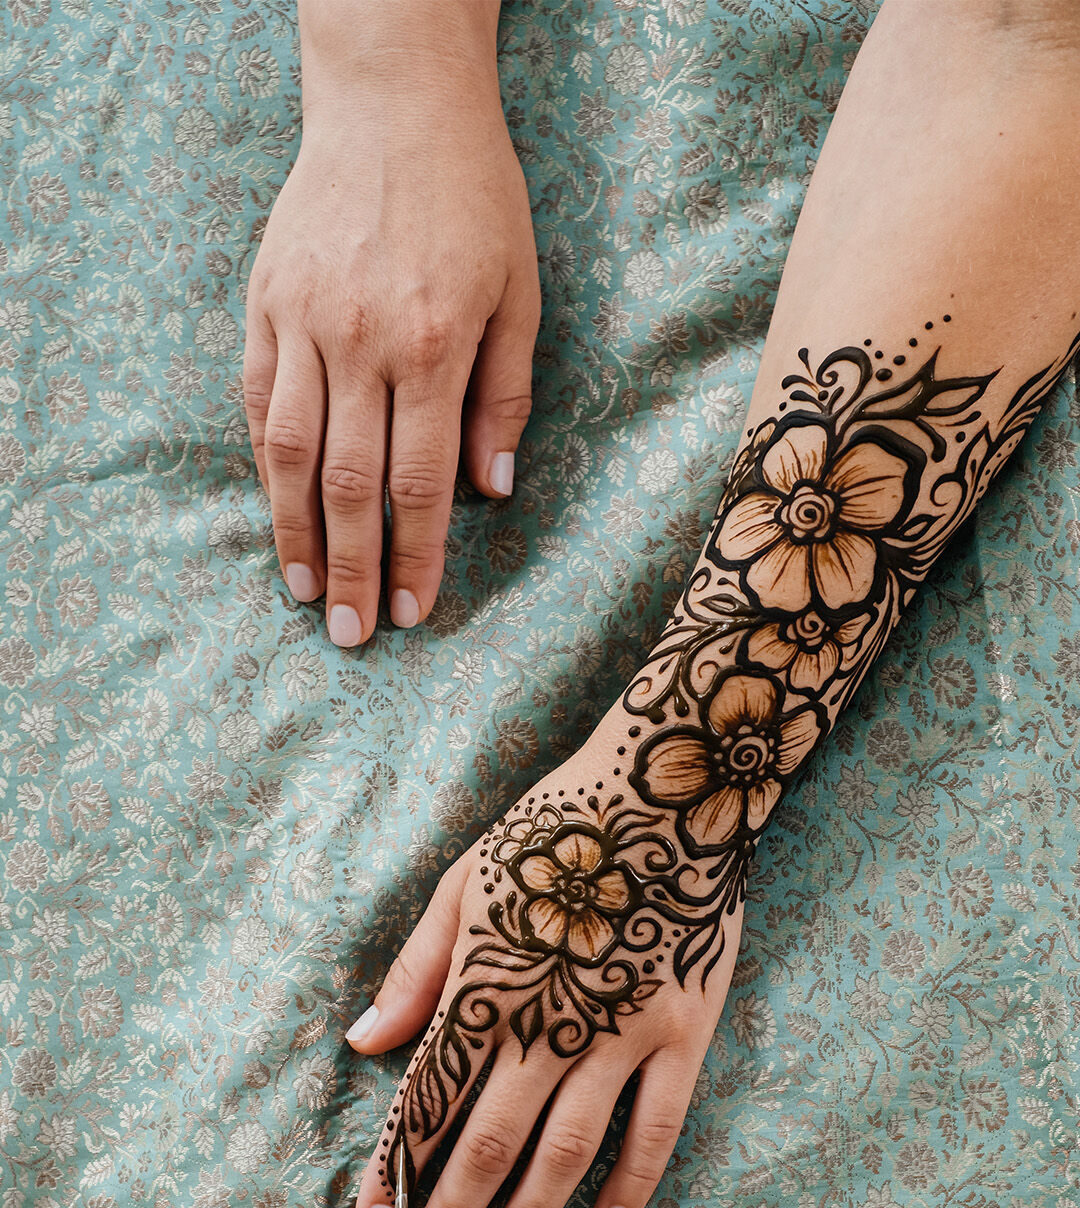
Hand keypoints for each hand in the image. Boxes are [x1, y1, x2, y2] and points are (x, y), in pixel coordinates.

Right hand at [243, 0, 539, 645]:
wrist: (395, 103)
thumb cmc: (475, 201)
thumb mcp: (521, 294)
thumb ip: (505, 396)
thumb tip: (491, 492)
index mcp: (433, 345)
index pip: (420, 482)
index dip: (416, 558)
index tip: (412, 612)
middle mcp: (361, 340)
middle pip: (353, 484)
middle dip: (355, 568)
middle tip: (352, 637)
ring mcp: (304, 320)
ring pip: (290, 451)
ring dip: (297, 532)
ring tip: (306, 592)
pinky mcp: (266, 302)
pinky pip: (258, 399)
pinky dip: (266, 460)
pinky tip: (278, 509)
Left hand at [348, 710, 745, 1207]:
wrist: (668, 788)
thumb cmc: (556, 831)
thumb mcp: (465, 886)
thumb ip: (415, 973)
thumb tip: (362, 1043)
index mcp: (485, 988)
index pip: (429, 1098)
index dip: (395, 1167)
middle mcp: (547, 1023)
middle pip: (489, 1142)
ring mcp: (621, 1034)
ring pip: (566, 1149)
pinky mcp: (683, 1033)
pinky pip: (656, 1125)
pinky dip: (632, 1181)